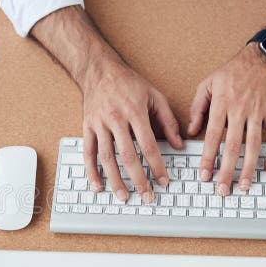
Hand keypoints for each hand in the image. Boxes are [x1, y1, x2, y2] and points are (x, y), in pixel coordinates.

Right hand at [82, 57, 182, 201]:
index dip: (157, 165)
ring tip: (123, 196)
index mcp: (135, 111)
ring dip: (115, 180)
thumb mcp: (154, 95)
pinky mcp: (87, 127)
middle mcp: (115, 119)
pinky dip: (91, 171)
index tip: (163, 180)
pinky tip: (97, 186)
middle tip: (146, 196)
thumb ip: (168, 121)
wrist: (99, 70)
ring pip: (107, 157)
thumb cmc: (128, 83)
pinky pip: (88, 153)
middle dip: (138, 179)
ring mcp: (99, 124)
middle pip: (127, 155)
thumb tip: (178, 144)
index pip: (148, 145)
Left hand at [188, 43, 265, 195]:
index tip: (204, 175)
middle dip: (227, 170)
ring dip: (250, 168)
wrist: (261, 58)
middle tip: (222, 190)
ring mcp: (258, 113)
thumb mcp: (207, 84)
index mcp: (222, 104)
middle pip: (233, 146)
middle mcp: (240, 110)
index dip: (208, 157)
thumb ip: (197, 108)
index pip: (213, 136)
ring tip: (245, 186)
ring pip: (254, 145)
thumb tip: (190, 131)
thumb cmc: (231, 72)